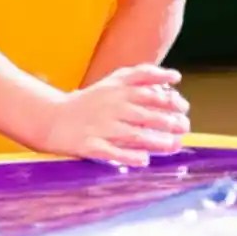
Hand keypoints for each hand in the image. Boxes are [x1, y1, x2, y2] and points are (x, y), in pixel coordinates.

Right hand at [35, 64, 190, 166]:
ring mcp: (101, 126)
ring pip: (134, 135)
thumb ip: (142, 75)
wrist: (53, 118)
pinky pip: (112, 152)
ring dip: (156, 141)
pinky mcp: (91, 145)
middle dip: (169, 121)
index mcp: (117, 90)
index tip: (183, 105)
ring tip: (174, 145)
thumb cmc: (90, 100)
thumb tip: (175, 76)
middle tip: (184, 127)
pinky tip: (144, 160)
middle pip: (145, 114)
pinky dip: (129, 157)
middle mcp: (111, 106)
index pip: (149, 91)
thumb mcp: (114, 80)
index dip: (170, 98)